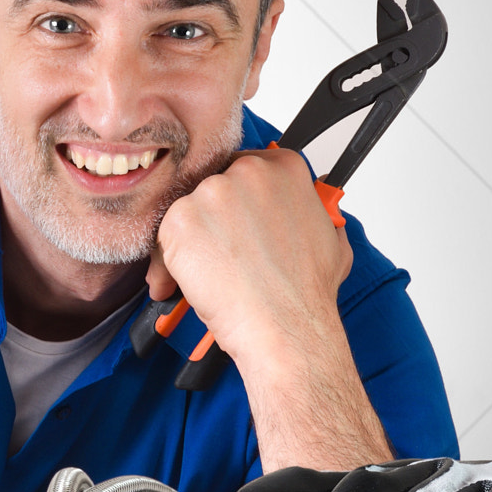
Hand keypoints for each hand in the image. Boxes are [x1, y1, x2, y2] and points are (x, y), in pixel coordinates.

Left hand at [147, 148, 350, 376]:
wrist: (286, 324)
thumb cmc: (306, 291)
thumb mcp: (330, 234)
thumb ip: (312, 207)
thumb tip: (312, 199)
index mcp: (284, 168)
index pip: (241, 169)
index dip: (233, 202)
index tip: (229, 222)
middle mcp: (247, 172)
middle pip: (209, 188)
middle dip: (207, 223)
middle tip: (213, 256)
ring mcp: (211, 193)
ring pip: (184, 212)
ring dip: (186, 244)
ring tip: (200, 277)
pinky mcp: (180, 219)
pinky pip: (161, 236)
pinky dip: (165, 263)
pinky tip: (182, 284)